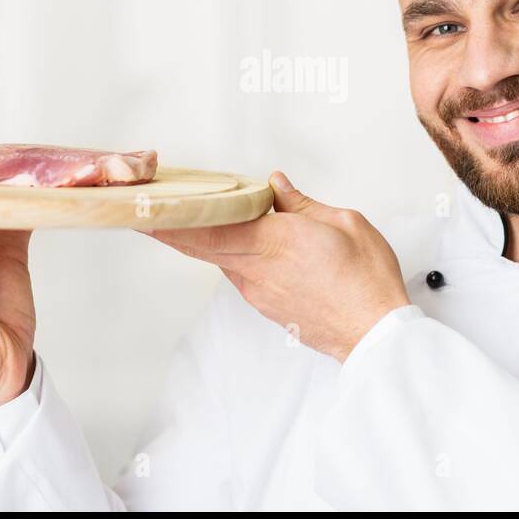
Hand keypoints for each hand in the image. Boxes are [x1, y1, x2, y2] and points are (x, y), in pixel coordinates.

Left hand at [143, 172, 409, 361]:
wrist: (375, 331)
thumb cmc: (366, 279)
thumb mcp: (343, 222)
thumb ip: (301, 203)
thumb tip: (276, 186)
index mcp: (275, 240)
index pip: (211, 225)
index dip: (175, 216)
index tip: (147, 206)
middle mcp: (259, 268)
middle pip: (202, 245)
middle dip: (169, 228)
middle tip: (143, 213)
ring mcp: (260, 291)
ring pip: (221, 259)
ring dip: (202, 240)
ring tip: (188, 220)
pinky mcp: (267, 306)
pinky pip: (240, 274)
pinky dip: (230, 256)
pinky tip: (237, 244)